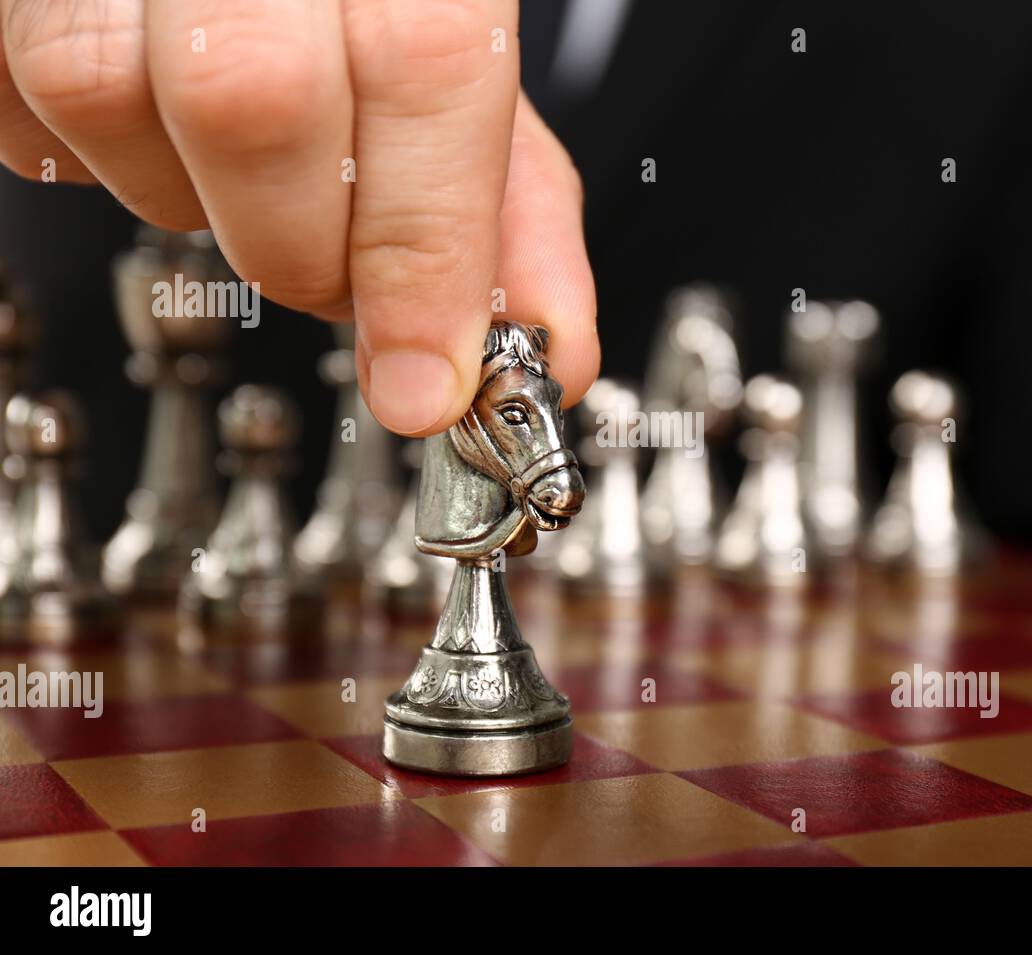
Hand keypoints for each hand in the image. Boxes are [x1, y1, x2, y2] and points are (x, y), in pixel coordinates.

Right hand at [0, 0, 598, 433]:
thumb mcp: (458, 69)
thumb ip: (508, 200)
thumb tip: (548, 343)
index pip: (422, 69)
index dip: (426, 248)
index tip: (428, 376)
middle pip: (255, 97)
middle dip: (304, 247)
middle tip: (337, 273)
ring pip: (108, 96)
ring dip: (192, 197)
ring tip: (245, 166)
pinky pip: (25, 109)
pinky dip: (101, 156)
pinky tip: (161, 121)